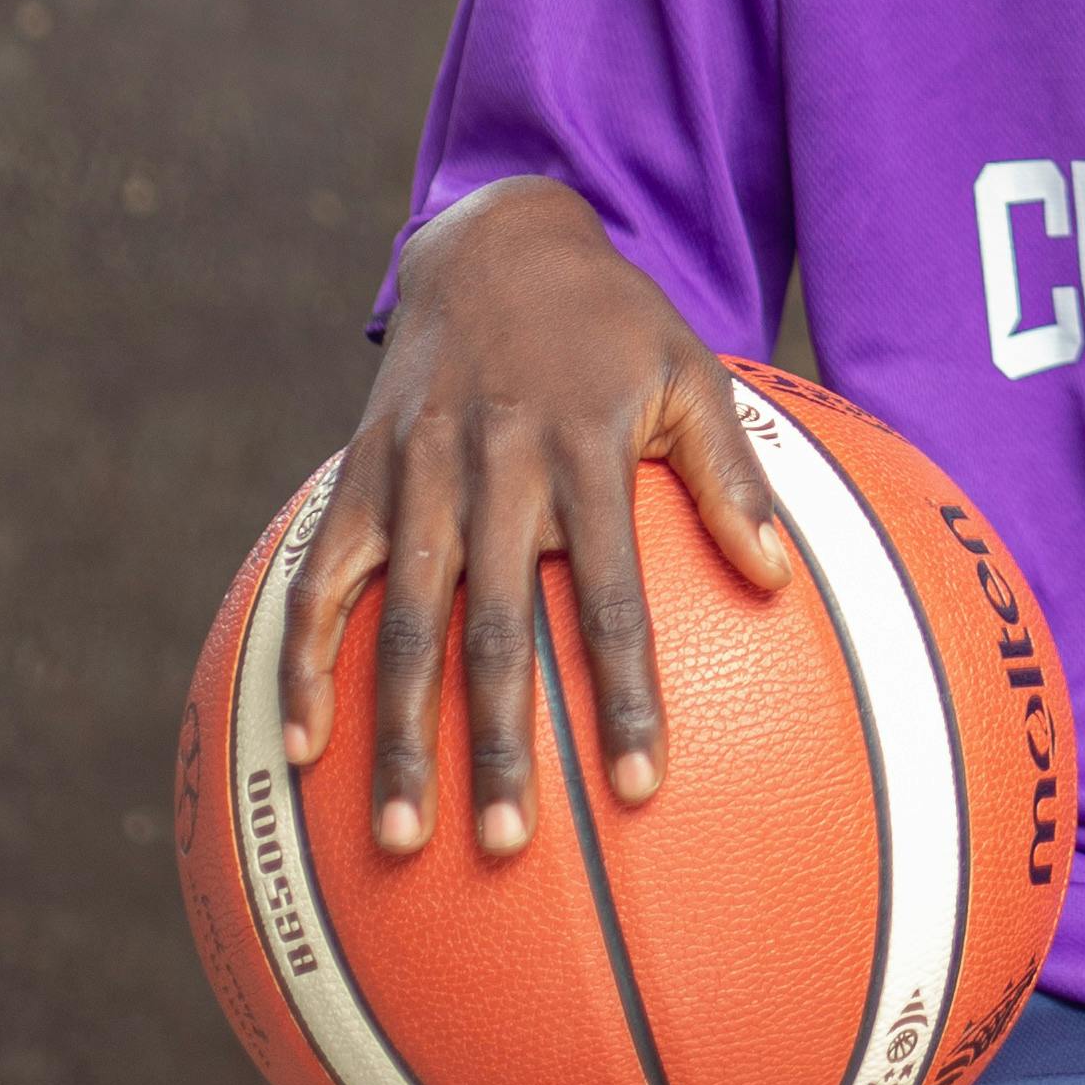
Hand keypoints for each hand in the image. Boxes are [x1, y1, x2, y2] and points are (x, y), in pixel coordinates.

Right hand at [277, 176, 788, 860]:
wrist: (497, 238)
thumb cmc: (612, 324)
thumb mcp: (691, 373)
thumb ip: (729, 478)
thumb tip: (780, 579)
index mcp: (583, 451)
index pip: (611, 598)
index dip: (626, 695)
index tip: (640, 789)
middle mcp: (494, 468)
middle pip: (495, 627)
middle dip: (499, 742)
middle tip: (507, 846)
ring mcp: (417, 473)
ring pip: (403, 620)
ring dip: (399, 730)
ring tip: (403, 833)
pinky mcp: (362, 473)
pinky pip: (323, 576)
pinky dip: (305, 658)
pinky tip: (304, 742)